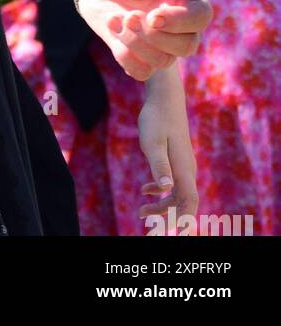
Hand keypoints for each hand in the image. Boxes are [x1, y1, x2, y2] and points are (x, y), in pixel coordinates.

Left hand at [75, 0, 211, 80]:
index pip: (200, 17)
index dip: (180, 22)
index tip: (154, 17)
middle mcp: (179, 23)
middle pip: (186, 46)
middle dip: (155, 37)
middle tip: (129, 17)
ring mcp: (160, 41)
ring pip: (163, 61)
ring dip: (136, 44)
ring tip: (114, 19)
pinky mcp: (139, 53)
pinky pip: (141, 71)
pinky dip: (125, 57)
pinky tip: (112, 29)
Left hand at [137, 64, 197, 230]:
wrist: (164, 98)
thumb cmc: (157, 119)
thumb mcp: (152, 143)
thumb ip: (159, 166)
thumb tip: (166, 188)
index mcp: (184, 170)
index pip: (189, 203)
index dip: (184, 220)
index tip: (173, 232)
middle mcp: (187, 169)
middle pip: (182, 202)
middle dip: (167, 215)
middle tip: (146, 220)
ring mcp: (183, 163)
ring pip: (177, 193)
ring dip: (162, 204)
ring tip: (141, 210)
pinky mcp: (176, 157)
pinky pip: (172, 182)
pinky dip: (160, 190)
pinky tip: (145, 189)